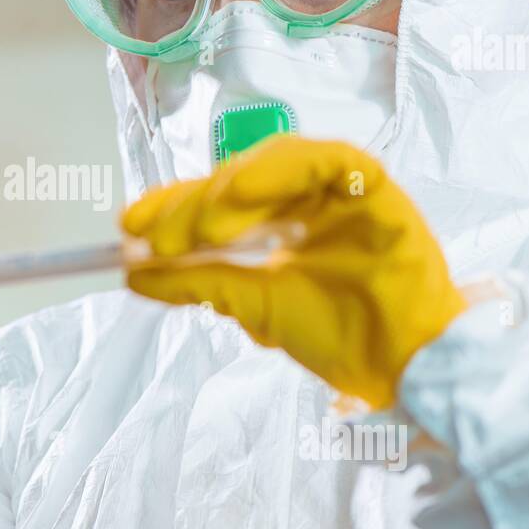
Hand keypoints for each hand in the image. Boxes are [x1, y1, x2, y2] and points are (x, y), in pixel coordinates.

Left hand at [121, 137, 465, 407]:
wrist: (400, 368)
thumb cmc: (338, 337)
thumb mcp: (251, 306)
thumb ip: (197, 283)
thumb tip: (133, 273)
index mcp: (279, 224)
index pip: (217, 201)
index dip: (170, 206)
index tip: (128, 226)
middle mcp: (307, 200)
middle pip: (240, 179)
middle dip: (193, 205)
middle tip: (158, 238)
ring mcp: (341, 192)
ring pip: (278, 162)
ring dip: (232, 189)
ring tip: (205, 228)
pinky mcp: (376, 189)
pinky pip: (330, 159)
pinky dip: (285, 169)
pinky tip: (247, 192)